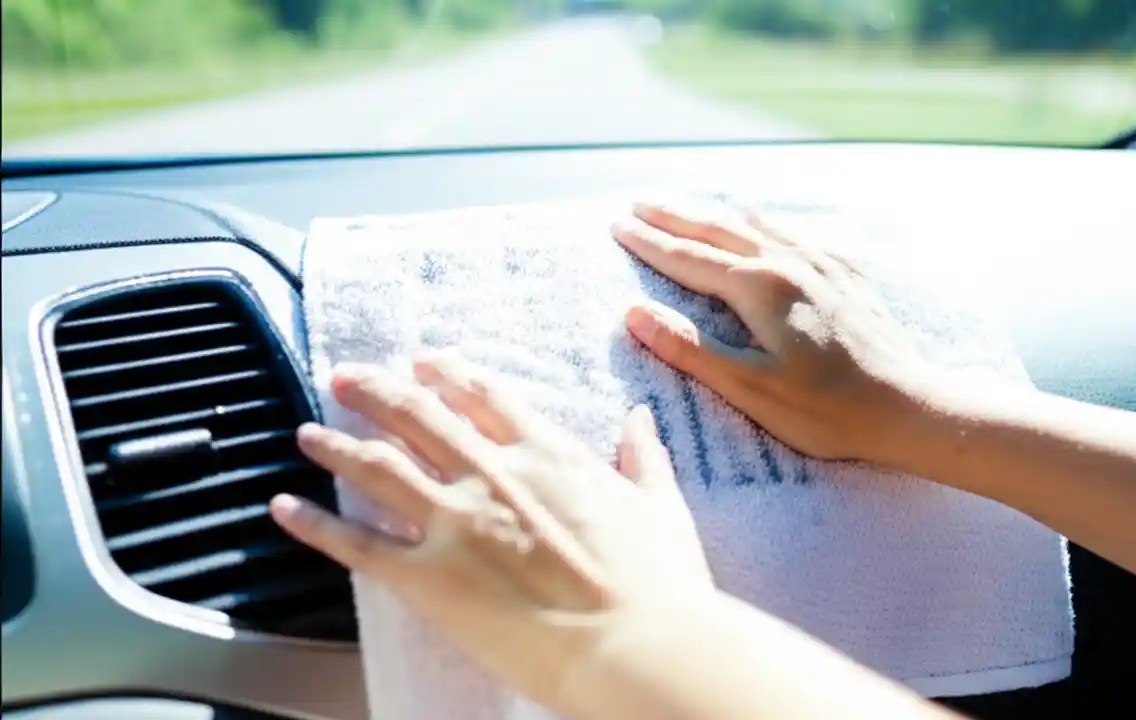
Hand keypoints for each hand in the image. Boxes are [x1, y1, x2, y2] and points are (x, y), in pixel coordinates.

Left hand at [269, 354, 711, 712]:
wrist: (639, 646)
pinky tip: (284, 507)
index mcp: (551, 455)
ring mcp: (457, 521)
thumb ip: (644, 459)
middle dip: (377, 391)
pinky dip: (314, 523)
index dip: (449, 375)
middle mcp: (495, 474)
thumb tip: (640, 420)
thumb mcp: (661, 508)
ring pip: (378, 466)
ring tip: (306, 430)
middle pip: (420, 417)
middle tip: (347, 376)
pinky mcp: (429, 577)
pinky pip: (356, 543)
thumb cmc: (659, 588)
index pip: (487, 397)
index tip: (424, 361)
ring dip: (336, 443)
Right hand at [612, 201, 946, 462]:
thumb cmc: (826, 411)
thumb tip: (634, 313)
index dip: (649, 243)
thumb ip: (690, 349)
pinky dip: (764, 222)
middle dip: (675, 217)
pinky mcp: (848, 272)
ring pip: (758, 224)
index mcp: (759, 288)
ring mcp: (823, 263)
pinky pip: (795, 231)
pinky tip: (765, 224)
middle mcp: (789, 262)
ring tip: (691, 210)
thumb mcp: (749, 390)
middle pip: (719, 230)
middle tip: (639, 205)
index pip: (688, 258)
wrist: (908, 406)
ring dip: (717, 215)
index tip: (617, 226)